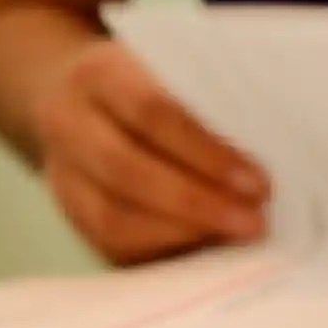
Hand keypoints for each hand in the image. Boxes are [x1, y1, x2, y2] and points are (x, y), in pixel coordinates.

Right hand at [32, 40, 269, 265]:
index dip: (207, 152)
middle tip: (253, 221)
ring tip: (236, 237)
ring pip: (112, 217)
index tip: (257, 182)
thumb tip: (264, 168)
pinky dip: (166, 252)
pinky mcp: (74, 216)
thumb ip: (212, 110)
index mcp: (100, 75)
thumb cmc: (158, 87)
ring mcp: (63, 174)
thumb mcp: (180, 75)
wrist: (86, 101)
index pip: (152, 112)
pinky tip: (210, 249)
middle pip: (126, 170)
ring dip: (183, 234)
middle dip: (197, 202)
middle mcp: (68, 123)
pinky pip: (113, 246)